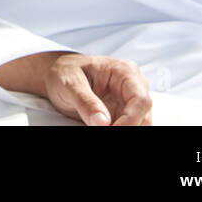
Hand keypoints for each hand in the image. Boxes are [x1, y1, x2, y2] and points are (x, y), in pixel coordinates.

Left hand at [0, 51, 151, 125]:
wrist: (57, 74)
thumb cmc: (64, 72)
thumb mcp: (69, 84)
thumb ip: (85, 102)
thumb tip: (102, 123)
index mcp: (124, 71)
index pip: (140, 99)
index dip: (131, 119)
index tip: (113, 129)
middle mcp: (133, 86)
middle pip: (144, 115)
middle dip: (128, 127)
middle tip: (103, 129)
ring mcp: (129, 101)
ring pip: (140, 124)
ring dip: (125, 129)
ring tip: (98, 126)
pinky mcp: (123, 114)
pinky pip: (129, 126)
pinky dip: (120, 129)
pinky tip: (105, 128)